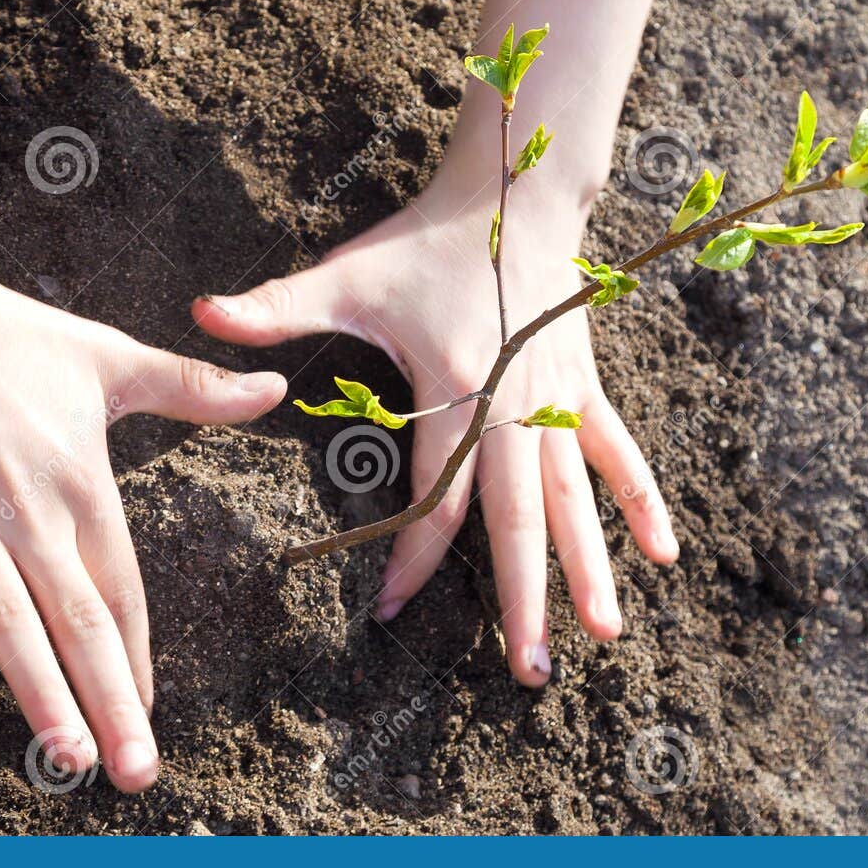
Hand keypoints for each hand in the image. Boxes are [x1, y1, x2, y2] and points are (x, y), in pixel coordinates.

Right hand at [0, 267, 284, 790]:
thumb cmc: (16, 337)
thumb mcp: (117, 360)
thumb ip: (197, 389)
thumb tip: (276, 389)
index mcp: (85, 487)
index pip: (122, 593)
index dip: (140, 657)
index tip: (153, 714)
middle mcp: (31, 517)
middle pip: (81, 625)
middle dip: (112, 703)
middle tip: (134, 773)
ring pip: (11, 625)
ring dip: (41, 696)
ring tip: (69, 757)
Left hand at [192, 179, 677, 686]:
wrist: (511, 198)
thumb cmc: (425, 242)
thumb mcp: (347, 274)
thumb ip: (277, 305)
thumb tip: (201, 313)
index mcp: (455, 385)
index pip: (436, 492)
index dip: (414, 554)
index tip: (393, 606)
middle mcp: (513, 402)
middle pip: (518, 516)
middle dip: (523, 596)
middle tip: (530, 669)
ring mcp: (556, 398)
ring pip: (575, 496)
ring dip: (591, 565)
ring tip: (604, 632)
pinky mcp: (582, 387)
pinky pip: (616, 453)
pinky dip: (641, 500)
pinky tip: (666, 552)